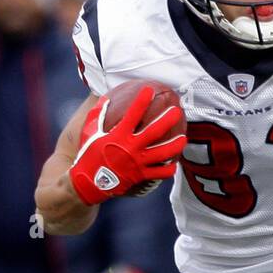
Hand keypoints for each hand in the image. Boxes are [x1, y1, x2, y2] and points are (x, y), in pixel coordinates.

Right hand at [69, 85, 185, 204]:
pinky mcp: (140, 175)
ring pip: (161, 153)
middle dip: (167, 120)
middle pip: (153, 132)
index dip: (142, 101)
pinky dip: (168, 170)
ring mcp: (137, 163)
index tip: (149, 90)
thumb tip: (106, 98)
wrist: (88, 182)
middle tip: (177, 110)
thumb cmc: (89, 154)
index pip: (132, 114)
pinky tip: (174, 164)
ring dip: (174, 145)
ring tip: (184, 138)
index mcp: (118, 135)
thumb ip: (98, 114)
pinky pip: (158, 173)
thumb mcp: (90, 132)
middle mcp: (130, 148)